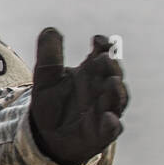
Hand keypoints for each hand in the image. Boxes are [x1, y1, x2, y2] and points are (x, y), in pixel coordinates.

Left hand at [29, 28, 127, 164]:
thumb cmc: (51, 103)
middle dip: (111, 67)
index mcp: (92, 71)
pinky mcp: (102, 133)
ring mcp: (105, 110)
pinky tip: (109, 118)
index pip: (104, 53)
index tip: (96, 40)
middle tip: (104, 59)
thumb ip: (48, 54)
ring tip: (110, 83)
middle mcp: (102, 89)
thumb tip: (51, 30)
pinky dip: (113, 123)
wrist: (46, 135)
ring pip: (118, 99)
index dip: (104, 45)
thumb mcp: (45, 77)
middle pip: (114, 73)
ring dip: (116, 91)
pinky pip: (113, 128)